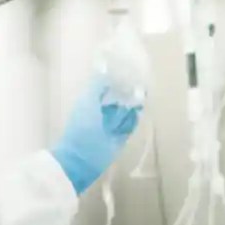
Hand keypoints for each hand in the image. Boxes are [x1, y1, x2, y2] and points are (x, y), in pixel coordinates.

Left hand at [52, 77, 141, 194]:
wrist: (82, 158)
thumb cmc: (82, 127)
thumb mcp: (87, 100)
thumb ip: (97, 84)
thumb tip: (105, 66)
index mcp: (91, 102)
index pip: (106, 87)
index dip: (116, 80)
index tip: (128, 71)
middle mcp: (102, 112)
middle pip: (118, 98)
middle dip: (128, 92)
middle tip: (140, 84)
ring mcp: (112, 126)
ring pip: (126, 111)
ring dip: (133, 104)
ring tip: (142, 95)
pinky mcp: (120, 138)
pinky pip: (130, 125)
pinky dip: (134, 118)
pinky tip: (139, 110)